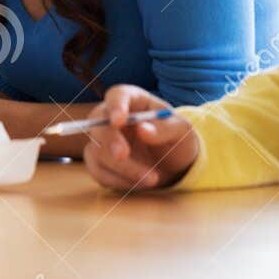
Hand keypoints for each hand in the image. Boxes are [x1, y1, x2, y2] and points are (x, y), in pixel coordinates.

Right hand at [83, 85, 198, 190]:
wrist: (173, 165)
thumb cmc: (176, 140)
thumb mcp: (181, 131)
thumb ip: (165, 129)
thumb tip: (143, 129)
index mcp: (132, 101)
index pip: (117, 95)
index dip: (115, 106)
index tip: (120, 120)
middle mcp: (111, 118)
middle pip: (98, 123)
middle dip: (110, 140)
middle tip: (122, 155)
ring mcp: (102, 141)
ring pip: (97, 151)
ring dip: (121, 167)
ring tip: (152, 179)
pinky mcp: (100, 163)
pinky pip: (98, 172)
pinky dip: (119, 181)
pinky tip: (141, 183)